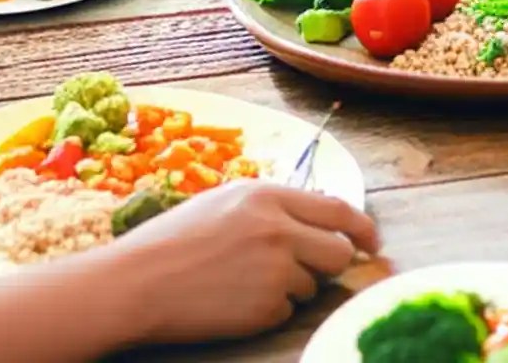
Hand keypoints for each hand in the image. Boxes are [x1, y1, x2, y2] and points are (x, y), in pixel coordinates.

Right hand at [113, 179, 379, 342]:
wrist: (136, 283)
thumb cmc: (174, 241)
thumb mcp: (226, 203)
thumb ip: (275, 206)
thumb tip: (324, 215)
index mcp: (269, 196)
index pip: (339, 210)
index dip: (362, 228)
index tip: (371, 242)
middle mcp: (280, 229)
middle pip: (338, 252)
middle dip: (329, 264)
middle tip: (309, 270)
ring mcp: (276, 270)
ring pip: (312, 285)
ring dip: (291, 288)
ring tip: (243, 281)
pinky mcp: (267, 307)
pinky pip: (287, 311)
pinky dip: (269, 310)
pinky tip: (234, 301)